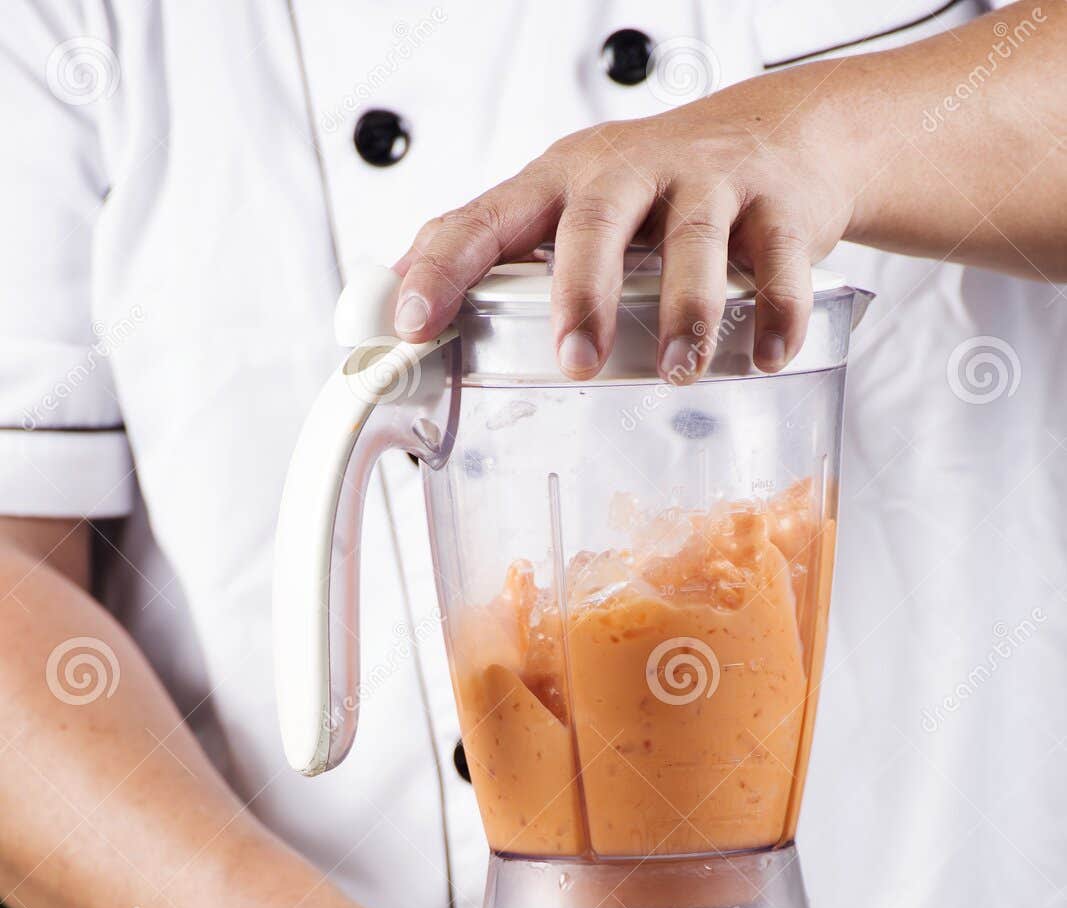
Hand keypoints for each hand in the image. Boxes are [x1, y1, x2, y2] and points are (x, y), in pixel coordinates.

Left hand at [393, 64, 857, 380]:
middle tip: (575, 363)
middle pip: (595, 222)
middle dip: (581, 295)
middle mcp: (629, 172)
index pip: (485, 218)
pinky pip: (779, 263)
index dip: (443, 268)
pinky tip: (763, 359)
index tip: (414, 326)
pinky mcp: (777, 204)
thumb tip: (400, 310)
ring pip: (692, 241)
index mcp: (562, 183)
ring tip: (678, 373)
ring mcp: (707, 183)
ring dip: (685, 313)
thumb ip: (501, 261)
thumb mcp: (571, 213)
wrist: (777, 141)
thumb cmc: (656, 195)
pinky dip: (774, 315)